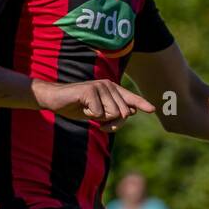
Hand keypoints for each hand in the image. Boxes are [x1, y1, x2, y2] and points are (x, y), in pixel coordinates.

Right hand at [33, 79, 155, 129]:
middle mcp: (109, 85)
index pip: (131, 98)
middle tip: (100, 123)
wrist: (55, 99)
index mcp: (112, 90)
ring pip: (112, 114)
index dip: (142, 104)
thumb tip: (132, 111)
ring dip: (100, 119)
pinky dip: (89, 115)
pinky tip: (82, 107)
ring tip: (89, 111)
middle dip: (113, 123)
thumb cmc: (77, 106)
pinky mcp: (90, 90)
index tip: (152, 109)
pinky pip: (98, 114)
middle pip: (123, 113)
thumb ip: (114, 111)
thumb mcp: (98, 112)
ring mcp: (100, 86)